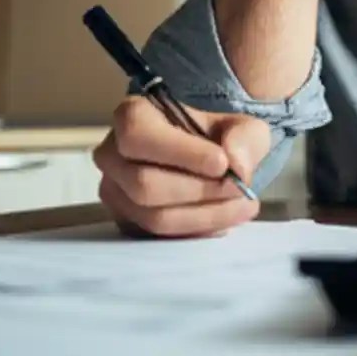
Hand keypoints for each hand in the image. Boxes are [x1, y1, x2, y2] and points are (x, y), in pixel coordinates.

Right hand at [92, 97, 268, 236]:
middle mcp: (112, 156)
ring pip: (154, 217)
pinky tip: (224, 219)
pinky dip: (196, 231)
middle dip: (199, 191)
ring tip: (243, 205)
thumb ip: (244, 138)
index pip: (139, 135)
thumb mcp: (242, 126)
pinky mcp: (128, 222)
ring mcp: (116, 193)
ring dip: (204, 216)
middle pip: (145, 185)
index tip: (222, 164)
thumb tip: (237, 166)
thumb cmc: (218, 136)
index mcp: (132, 117)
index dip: (181, 154)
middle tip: (239, 189)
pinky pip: (159, 238)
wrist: (209, 157)